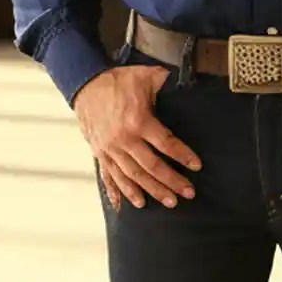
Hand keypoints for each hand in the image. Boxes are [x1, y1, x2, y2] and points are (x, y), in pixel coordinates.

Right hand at [75, 66, 200, 210]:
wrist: (84, 84)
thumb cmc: (118, 81)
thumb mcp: (145, 75)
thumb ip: (165, 81)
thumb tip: (185, 79)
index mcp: (138, 121)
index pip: (166, 144)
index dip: (183, 155)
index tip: (197, 166)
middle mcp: (124, 139)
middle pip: (152, 166)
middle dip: (172, 181)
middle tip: (188, 193)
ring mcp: (110, 149)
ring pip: (133, 176)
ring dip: (151, 191)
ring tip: (169, 202)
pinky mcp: (100, 153)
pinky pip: (109, 176)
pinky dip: (118, 192)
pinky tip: (127, 205)